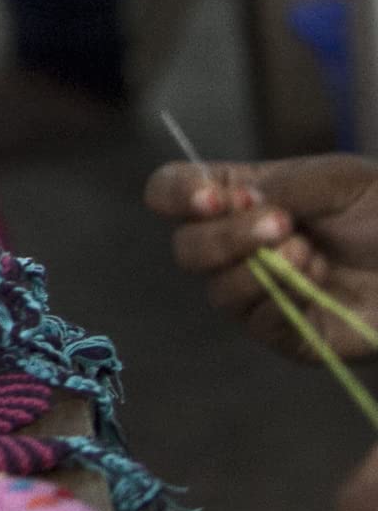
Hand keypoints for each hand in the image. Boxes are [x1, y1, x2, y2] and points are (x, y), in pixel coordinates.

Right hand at [148, 154, 377, 361]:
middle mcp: (235, 247)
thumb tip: (237, 201)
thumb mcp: (340, 179)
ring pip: (217, 290)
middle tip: (283, 224)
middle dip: (227, 237)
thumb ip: (283, 184)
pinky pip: (257, 321)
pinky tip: (318, 279)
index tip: (214, 198)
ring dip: (262, 268)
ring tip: (310, 253)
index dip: (178, 196)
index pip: (170, 192)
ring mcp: (256, 293)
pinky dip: (284, 296)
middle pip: (186, 249)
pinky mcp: (282, 331)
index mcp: (237, 199)